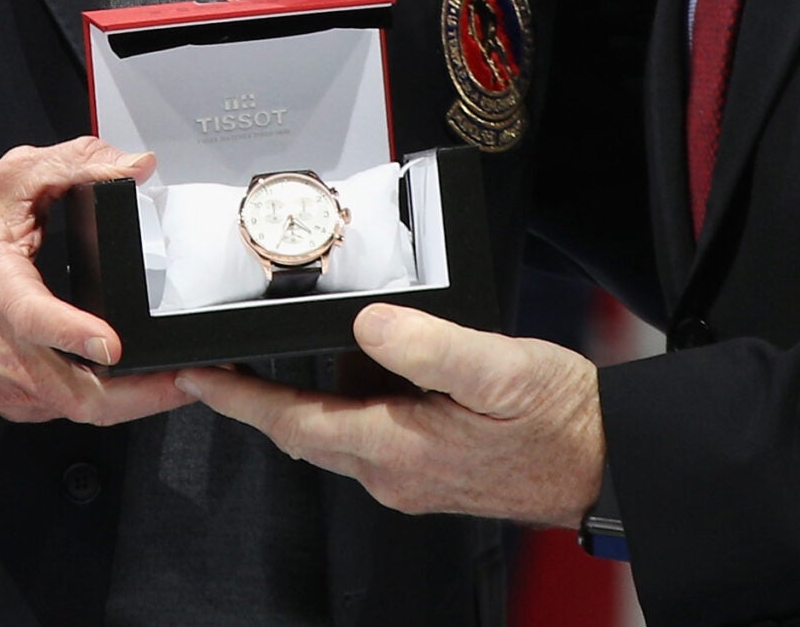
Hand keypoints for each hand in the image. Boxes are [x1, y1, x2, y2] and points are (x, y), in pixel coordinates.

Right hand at [0, 138, 188, 424]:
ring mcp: (5, 383)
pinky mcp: (12, 402)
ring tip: (181, 382)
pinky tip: (137, 386)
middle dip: (136, 394)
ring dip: (133, 402)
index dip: (72, 334)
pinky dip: (107, 404)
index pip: (32, 318)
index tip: (112, 344)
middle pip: (71, 391)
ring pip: (76, 409)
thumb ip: (75, 164)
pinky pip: (66, 410)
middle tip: (189, 377)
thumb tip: (136, 166)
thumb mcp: (12, 180)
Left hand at [177, 304, 604, 527]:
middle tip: (222, 360)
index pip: (294, 425)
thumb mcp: (498, 368)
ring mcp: (411, 475)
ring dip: (312, 396)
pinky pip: (371, 430)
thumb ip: (427, 346)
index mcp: (398, 448)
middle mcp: (394, 472)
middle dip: (260, 397)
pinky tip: (372, 367)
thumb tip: (367, 324)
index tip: (194, 379)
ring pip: (338, 430)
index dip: (239, 401)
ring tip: (302, 348)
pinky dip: (353, 400)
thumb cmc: (560, 419)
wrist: (604, 461)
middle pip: (306, 431)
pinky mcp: (430, 468)